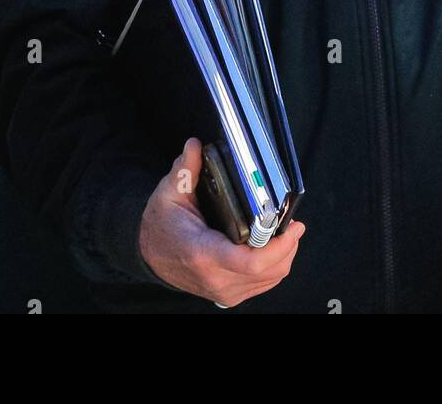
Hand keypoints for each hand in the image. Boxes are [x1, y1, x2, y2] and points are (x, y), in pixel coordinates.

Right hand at [138, 137, 304, 306]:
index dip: (279, 246)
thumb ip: (185, 169)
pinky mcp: (228, 295)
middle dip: (288, 245)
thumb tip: (195, 145)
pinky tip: (273, 247)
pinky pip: (263, 285)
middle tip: (293, 223)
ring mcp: (223, 290)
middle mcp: (215, 277)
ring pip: (271, 279)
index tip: (294, 226)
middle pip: (270, 270)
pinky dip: (275, 267)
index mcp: (202, 252)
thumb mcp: (170, 193)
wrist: (148, 255)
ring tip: (286, 232)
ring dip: (284, 256)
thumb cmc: (160, 224)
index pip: (251, 261)